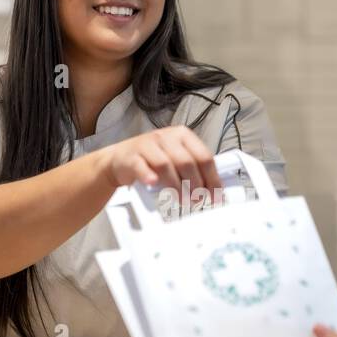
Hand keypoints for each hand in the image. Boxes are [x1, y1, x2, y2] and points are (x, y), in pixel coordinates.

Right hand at [104, 126, 221, 192]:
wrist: (121, 160)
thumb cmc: (153, 162)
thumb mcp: (176, 159)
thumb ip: (193, 169)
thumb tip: (214, 191)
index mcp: (183, 136)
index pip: (204, 156)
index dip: (212, 178)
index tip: (215, 197)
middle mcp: (166, 137)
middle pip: (187, 161)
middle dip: (195, 184)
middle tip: (198, 201)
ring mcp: (148, 144)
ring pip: (166, 164)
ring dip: (176, 186)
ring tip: (182, 200)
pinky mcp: (131, 156)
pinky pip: (141, 166)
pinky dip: (148, 176)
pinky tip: (153, 184)